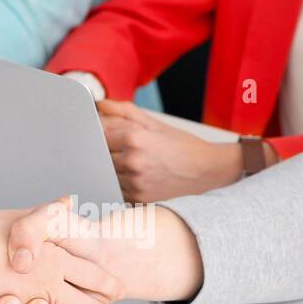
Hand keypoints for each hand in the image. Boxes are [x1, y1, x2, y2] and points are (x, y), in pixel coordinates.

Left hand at [99, 100, 248, 201]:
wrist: (204, 170)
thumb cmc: (179, 144)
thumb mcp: (153, 122)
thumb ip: (122, 111)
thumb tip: (98, 105)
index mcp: (135, 138)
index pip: (98, 133)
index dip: (99, 132)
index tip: (103, 133)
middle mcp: (132, 161)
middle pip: (98, 155)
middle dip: (103, 150)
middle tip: (115, 149)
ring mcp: (134, 182)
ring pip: (105, 173)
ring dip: (109, 168)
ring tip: (129, 162)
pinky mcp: (137, 198)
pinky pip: (115, 189)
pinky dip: (118, 182)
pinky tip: (132, 176)